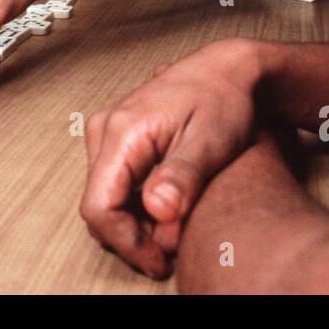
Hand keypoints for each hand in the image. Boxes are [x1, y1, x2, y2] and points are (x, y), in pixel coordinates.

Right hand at [79, 38, 265, 278]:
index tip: (160, 261)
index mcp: (122, 131)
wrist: (229, 68)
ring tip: (179, 224)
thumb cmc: (224, 98)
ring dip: (138, 221)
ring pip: (107, 197)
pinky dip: (140, 204)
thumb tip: (157, 210)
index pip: (99, 206)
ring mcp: (109, 131)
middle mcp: (105, 129)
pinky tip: (172, 206)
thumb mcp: (211, 141)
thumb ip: (182, 177)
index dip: (127, 242)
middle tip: (175, 248)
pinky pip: (117, 183)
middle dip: (134, 235)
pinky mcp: (119, 136)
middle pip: (100, 205)